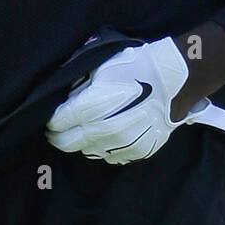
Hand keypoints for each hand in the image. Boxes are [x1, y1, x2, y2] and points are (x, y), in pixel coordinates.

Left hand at [45, 36, 205, 164]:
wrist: (173, 81)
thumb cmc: (135, 68)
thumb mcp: (101, 68)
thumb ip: (78, 85)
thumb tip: (62, 96)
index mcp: (91, 107)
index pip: (59, 122)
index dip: (51, 121)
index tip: (51, 119)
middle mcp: (103, 130)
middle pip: (68, 143)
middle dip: (58, 137)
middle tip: (56, 131)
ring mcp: (120, 144)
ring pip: (89, 151)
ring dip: (83, 142)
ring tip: (85, 130)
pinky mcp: (136, 152)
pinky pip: (111, 156)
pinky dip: (105, 147)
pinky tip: (107, 136)